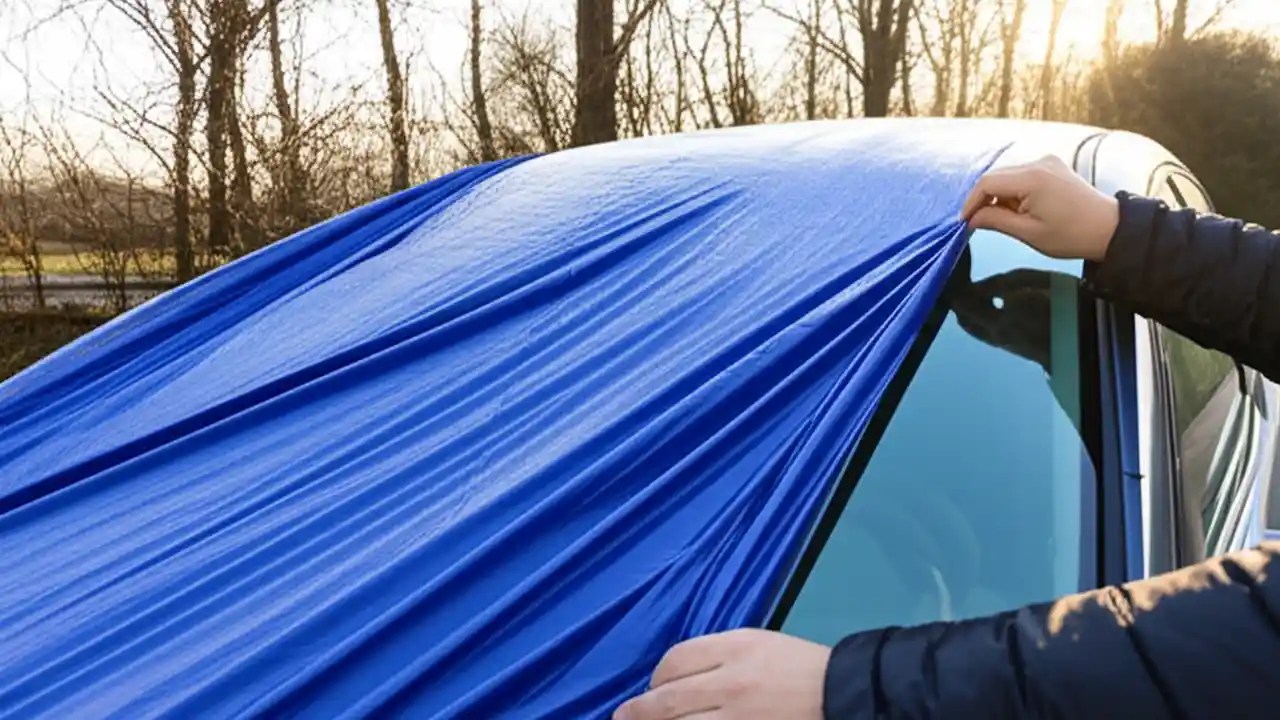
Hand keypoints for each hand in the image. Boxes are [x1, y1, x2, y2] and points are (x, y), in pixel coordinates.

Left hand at [613, 629, 829, 719]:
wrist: (845, 693)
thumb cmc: (801, 666)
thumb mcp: (759, 643)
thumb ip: (718, 654)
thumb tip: (675, 677)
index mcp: (734, 647)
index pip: (675, 661)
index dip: (655, 677)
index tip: (651, 689)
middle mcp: (730, 681)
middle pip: (667, 699)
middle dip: (638, 712)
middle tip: (622, 718)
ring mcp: (738, 717)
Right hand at [960, 155, 1119, 261]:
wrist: (1109, 229)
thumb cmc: (1072, 235)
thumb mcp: (1028, 233)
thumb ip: (996, 221)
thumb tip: (973, 219)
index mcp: (1032, 178)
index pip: (987, 183)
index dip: (971, 202)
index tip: (965, 222)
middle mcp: (1038, 163)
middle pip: (996, 177)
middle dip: (985, 199)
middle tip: (980, 223)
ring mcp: (1047, 163)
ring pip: (1008, 176)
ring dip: (1000, 196)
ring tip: (1006, 219)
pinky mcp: (1053, 167)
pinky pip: (1023, 176)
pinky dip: (1014, 192)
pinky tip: (1020, 209)